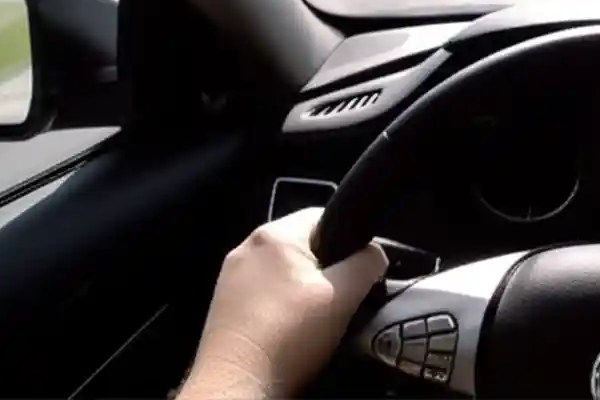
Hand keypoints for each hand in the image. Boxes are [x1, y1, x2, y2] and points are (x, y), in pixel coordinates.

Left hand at [177, 208, 387, 399]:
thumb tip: (376, 254)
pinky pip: (265, 292)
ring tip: (314, 320)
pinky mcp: (224, 304)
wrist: (237, 386)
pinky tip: (288, 331)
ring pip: (284, 271)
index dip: (351, 241)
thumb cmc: (288, 336)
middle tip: (340, 300)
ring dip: (304, 290)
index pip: (325, 216)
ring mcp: (230, 276)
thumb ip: (367, 264)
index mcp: (274, 234)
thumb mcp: (343, 297)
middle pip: (304, 245)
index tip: (359, 273)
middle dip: (327, 269)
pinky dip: (281, 306)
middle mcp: (247, 246)